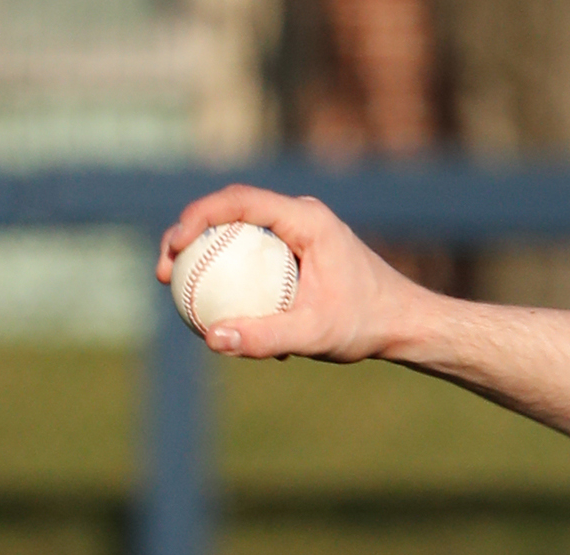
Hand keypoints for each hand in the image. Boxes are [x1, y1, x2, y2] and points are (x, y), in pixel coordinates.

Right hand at [156, 184, 429, 361]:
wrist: (406, 325)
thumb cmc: (368, 325)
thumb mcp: (316, 334)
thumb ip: (264, 336)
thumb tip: (212, 338)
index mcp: (307, 219)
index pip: (238, 201)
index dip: (196, 217)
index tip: (173, 248)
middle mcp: (302, 216)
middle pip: (230, 211)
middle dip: (189, 235)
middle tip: (163, 272)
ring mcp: (300, 232)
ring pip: (239, 233)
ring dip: (206, 256)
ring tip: (179, 291)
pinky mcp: (299, 252)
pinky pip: (254, 255)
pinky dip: (231, 275)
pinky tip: (219, 312)